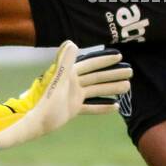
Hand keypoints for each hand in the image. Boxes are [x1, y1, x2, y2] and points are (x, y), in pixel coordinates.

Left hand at [0, 42, 131, 153]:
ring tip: (128, 87)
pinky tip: (115, 107)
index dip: (105, 60)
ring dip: (111, 88)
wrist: (34, 124)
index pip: (91, 64)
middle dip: (113, 74)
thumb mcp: (59, 82)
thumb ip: (65, 62)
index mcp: (69, 74)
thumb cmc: (44, 104)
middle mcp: (72, 83)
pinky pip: (90, 106)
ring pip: (97, 90)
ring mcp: (73, 96)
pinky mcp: (72, 109)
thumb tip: (72, 42)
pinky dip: (102, 106)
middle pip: (97, 77)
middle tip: (131, 71)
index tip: (119, 56)